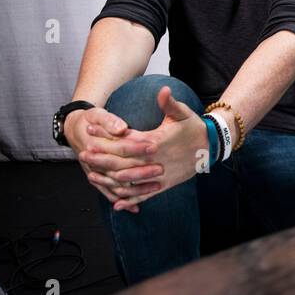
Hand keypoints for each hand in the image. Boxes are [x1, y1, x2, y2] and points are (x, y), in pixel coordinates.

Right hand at [65, 106, 162, 213]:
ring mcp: (96, 174)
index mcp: (96, 144)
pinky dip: (122, 202)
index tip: (154, 146)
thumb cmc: (91, 120)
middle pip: (120, 170)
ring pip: (116, 186)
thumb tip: (122, 129)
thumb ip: (110, 121)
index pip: (120, 148)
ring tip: (157, 187)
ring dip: (136, 189)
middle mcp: (95, 163)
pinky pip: (110, 193)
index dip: (137, 148)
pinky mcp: (98, 181)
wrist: (76, 131)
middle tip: (160, 169)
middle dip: (141, 171)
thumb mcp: (98, 115)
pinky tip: (136, 207)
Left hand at [100, 86, 209, 205]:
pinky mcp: (165, 185)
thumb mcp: (183, 112)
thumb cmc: (194, 127)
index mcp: (156, 142)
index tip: (90, 130)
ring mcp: (160, 175)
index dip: (106, 137)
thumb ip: (169, 103)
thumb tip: (163, 89)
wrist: (211, 146)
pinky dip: (130, 200)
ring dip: (109, 179)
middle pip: (123, 162)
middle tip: (82, 155)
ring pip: (130, 181)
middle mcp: (155, 161)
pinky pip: (144, 195)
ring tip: (90, 176)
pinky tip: (116, 205)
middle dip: (101, 159)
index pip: (126, 141)